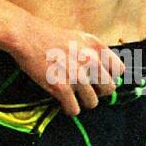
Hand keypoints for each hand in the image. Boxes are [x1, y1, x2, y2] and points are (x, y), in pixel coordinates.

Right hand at [9, 16, 125, 115]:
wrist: (26, 36)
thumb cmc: (49, 36)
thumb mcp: (78, 37)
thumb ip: (94, 51)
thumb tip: (104, 71)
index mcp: (96, 47)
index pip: (119, 70)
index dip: (108, 75)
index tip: (98, 78)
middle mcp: (91, 61)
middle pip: (109, 89)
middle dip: (98, 91)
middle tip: (85, 89)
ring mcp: (77, 75)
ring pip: (92, 102)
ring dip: (82, 101)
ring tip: (72, 96)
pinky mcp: (61, 87)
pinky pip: (74, 109)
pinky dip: (69, 109)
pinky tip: (63, 103)